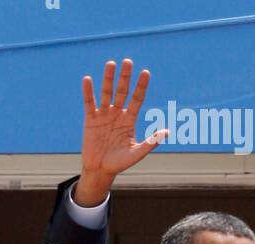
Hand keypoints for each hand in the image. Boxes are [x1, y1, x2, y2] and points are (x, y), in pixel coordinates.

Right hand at [77, 60, 166, 201]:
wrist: (100, 170)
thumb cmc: (119, 163)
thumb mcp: (136, 153)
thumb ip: (150, 143)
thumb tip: (167, 132)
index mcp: (129, 119)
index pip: (137, 99)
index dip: (141, 86)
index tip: (145, 73)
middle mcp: (117, 113)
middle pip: (122, 91)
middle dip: (125, 77)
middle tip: (128, 62)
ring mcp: (104, 115)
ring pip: (106, 93)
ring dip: (108, 79)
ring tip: (111, 64)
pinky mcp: (91, 119)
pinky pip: (89, 103)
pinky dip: (88, 92)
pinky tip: (87, 80)